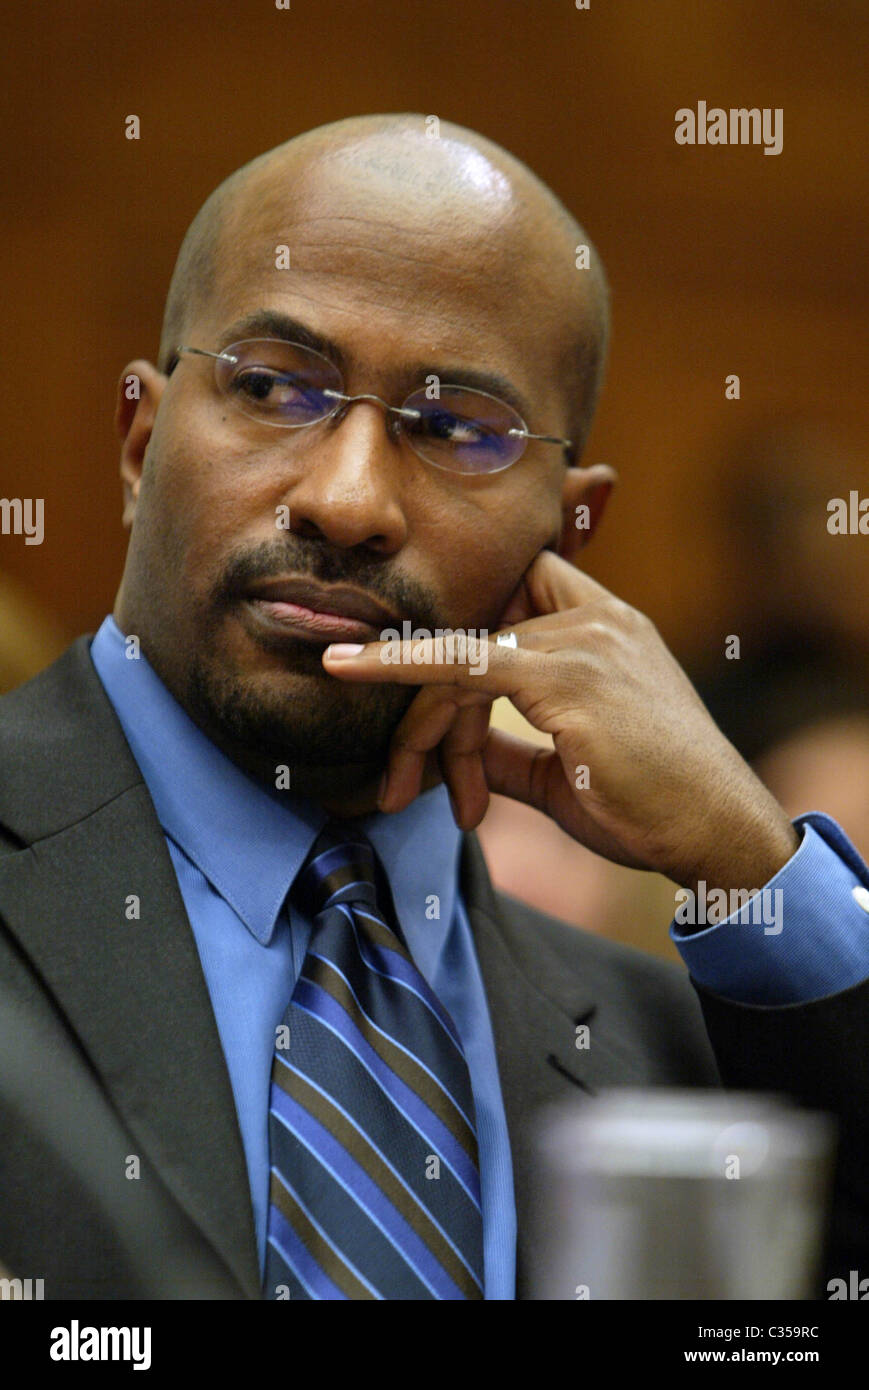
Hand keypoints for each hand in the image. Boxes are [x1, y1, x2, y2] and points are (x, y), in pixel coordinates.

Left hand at [322, 551, 798, 892]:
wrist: (715, 834)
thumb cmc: (651, 805)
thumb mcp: (564, 769)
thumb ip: (509, 749)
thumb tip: (456, 752)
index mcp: (606, 629)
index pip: (512, 595)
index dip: (457, 631)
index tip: (401, 671)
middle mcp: (595, 619)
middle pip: (473, 634)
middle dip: (424, 704)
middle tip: (399, 783)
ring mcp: (581, 639)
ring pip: (459, 660)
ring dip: (420, 731)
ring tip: (401, 796)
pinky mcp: (565, 673)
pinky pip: (461, 661)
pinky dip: (398, 664)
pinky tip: (349, 669)